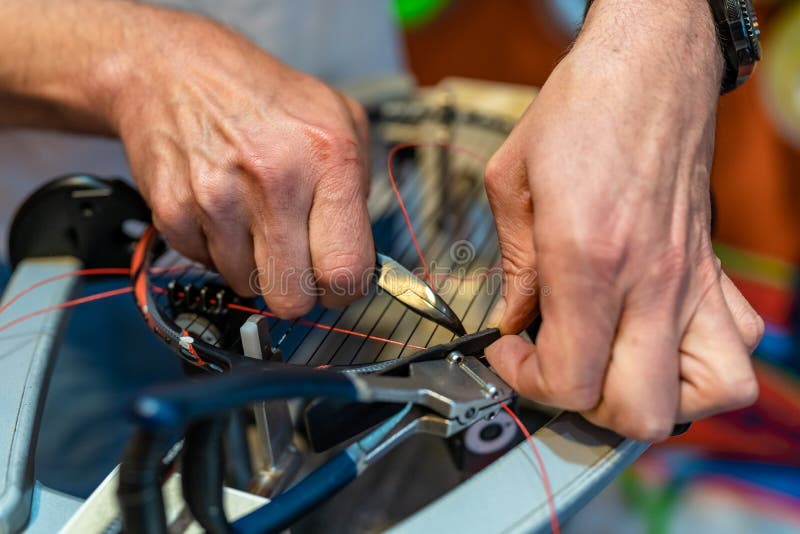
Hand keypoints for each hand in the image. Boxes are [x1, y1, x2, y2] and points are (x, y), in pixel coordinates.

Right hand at [109, 7, 372, 316]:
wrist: (174, 67)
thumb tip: (362, 263)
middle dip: (298, 289)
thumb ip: (360, 195)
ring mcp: (219, 198)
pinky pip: (206, 266)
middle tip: (296, 261)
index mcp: (329, 159)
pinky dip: (216, 249)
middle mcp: (275, 180)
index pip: (345, 271)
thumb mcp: (341, 122)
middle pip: (292, 300)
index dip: (344, 291)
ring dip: (254, 264)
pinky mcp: (173, 210)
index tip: (339, 284)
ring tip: (253, 216)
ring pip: (247, 287)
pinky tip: (222, 209)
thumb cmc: (264, 98)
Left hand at [483, 0, 762, 440]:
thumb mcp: (512, 181)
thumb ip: (514, 264)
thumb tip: (515, 318)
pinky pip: (737, 343)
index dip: (527, 381)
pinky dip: (701, 362)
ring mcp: (691, 278)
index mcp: (587, 258)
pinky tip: (657, 337)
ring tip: (615, 370)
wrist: (648, 65)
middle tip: (557, 368)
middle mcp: (649, 280)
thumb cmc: (579, 111)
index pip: (570, 377)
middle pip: (640, 410)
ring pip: (712, 392)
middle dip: (588, 408)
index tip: (508, 352)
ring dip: (657, 399)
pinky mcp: (713, 268)